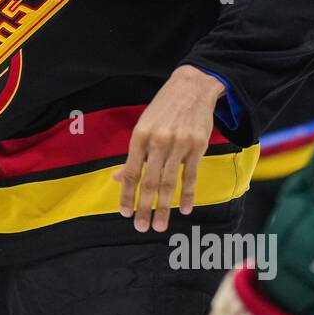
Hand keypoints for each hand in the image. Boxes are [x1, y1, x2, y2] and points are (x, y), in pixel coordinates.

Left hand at [112, 65, 225, 232]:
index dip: (127, 195)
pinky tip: (185, 209)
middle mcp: (158, 141)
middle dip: (144, 207)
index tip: (124, 213)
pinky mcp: (197, 146)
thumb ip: (133, 155)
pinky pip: (191, 176)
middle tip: (141, 227)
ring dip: (164, 207)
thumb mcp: (143, 126)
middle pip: (150, 182)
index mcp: (140, 136)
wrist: (192, 87)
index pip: (131, 173)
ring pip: (169, 182)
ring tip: (160, 225)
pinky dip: (188, 194)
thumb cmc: (163, 109)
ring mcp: (179, 144)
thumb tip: (116, 179)